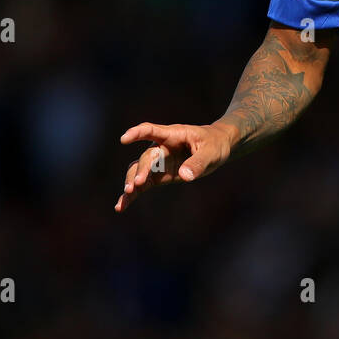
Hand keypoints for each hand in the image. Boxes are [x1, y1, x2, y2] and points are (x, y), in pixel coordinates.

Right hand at [113, 122, 234, 211]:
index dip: (138, 133)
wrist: (217, 147)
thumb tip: (184, 176)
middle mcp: (161, 148)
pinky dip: (132, 196)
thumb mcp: (211, 151)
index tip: (125, 138)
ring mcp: (158, 162)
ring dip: (131, 181)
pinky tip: (120, 207)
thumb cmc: (214, 144)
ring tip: (126, 196)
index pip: (152, 131)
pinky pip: (142, 185)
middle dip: (141, 170)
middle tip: (136, 184)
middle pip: (146, 157)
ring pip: (138, 171)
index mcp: (173, 135)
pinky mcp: (159, 176)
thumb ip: (198, 162)